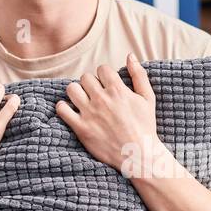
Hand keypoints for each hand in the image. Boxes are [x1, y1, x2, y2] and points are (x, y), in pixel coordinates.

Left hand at [56, 54, 161, 175]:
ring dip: (76, 92)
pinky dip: (64, 108)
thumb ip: (139, 75)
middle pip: (85, 77)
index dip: (104, 75)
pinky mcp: (81, 128)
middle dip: (90, 83)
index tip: (107, 84)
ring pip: (71, 89)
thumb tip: (130, 56)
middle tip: (95, 94)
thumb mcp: (148, 99)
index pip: (102, 69)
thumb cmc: (145, 127)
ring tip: (82, 100)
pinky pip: (62, 110)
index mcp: (117, 90)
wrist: (139, 155)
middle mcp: (101, 99)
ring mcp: (89, 114)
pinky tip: (71, 111)